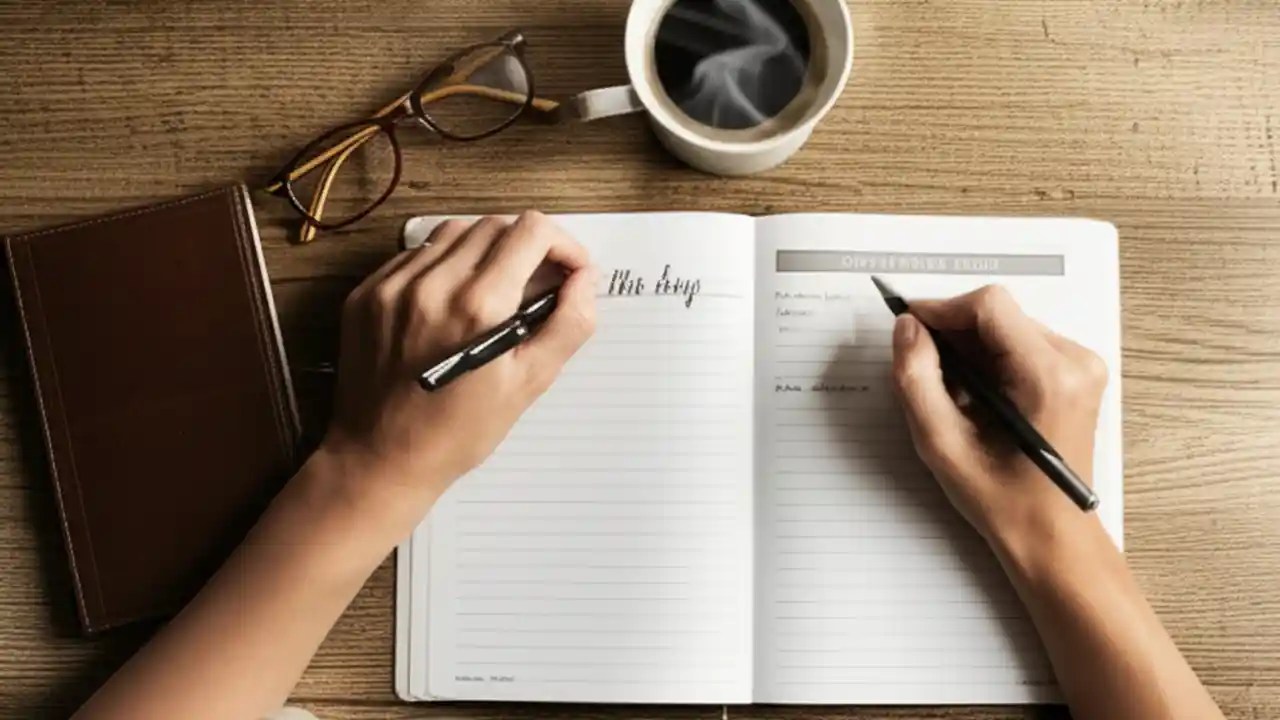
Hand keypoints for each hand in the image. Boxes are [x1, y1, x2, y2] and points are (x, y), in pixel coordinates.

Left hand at [318, 212, 596, 516]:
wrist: (380, 459)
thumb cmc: (456, 433)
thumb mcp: (528, 385)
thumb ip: (567, 325)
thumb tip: (585, 281)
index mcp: (478, 306)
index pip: (532, 232)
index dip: (563, 244)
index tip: (569, 270)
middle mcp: (433, 284)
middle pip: (496, 224)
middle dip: (528, 246)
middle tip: (537, 283)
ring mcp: (393, 285)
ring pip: (455, 232)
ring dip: (485, 249)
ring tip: (494, 290)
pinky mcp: (367, 292)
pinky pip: (416, 254)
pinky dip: (444, 265)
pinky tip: (451, 301)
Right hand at [890, 285, 1108, 556]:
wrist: (1052, 535)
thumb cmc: (1003, 499)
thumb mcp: (942, 443)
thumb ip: (916, 379)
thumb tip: (907, 328)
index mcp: (1048, 376)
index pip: (989, 305)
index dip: (941, 309)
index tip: (910, 329)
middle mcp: (1075, 361)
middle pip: (998, 314)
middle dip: (954, 335)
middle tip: (926, 373)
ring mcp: (1081, 366)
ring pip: (1007, 326)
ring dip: (971, 349)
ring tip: (953, 394)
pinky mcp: (1077, 373)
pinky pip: (1021, 343)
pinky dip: (990, 360)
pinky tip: (977, 398)